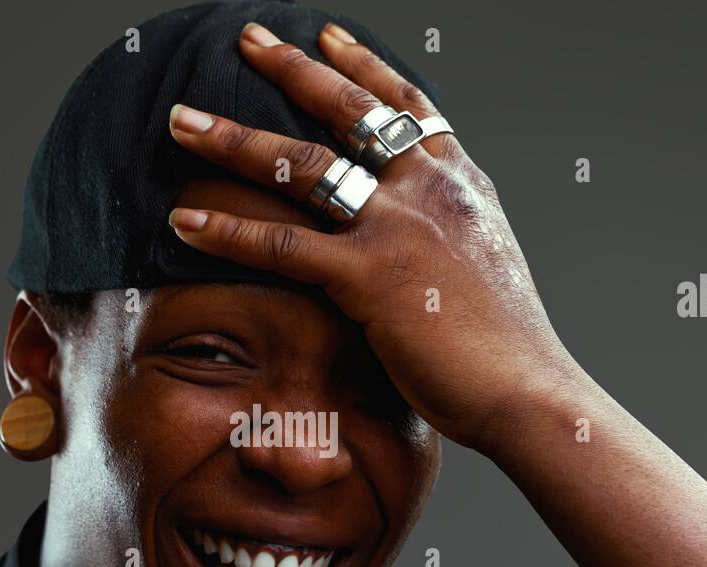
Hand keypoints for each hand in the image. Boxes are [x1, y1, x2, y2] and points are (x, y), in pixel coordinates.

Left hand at [166, 20, 573, 451]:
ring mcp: (397, 227)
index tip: (326, 36)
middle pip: (348, 111)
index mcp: (460, 183)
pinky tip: (183, 223)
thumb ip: (447, 237)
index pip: (406, 106)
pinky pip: (282, 245)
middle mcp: (429, 189)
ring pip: (302, 167)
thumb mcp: (484, 268)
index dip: (364, 65)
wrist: (526, 390)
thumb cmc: (505, 347)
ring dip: (232, 139)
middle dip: (290, 68)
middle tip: (247, 36)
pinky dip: (227, 232)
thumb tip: (421, 240)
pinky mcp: (368, 276)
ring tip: (180, 121)